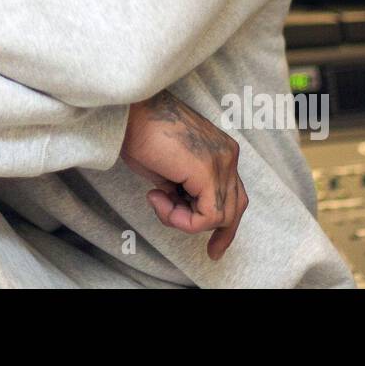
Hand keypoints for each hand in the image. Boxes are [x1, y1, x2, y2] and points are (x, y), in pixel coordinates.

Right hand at [120, 90, 248, 259]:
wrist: (129, 113)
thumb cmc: (138, 132)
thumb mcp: (167, 168)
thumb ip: (182, 186)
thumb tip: (181, 207)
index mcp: (221, 150)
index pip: (235, 194)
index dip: (226, 225)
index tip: (215, 248)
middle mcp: (228, 155)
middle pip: (236, 207)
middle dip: (220, 233)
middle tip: (210, 252)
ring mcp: (221, 162)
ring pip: (220, 216)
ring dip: (184, 219)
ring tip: (158, 201)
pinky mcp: (208, 172)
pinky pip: (206, 216)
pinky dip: (180, 219)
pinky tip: (158, 199)